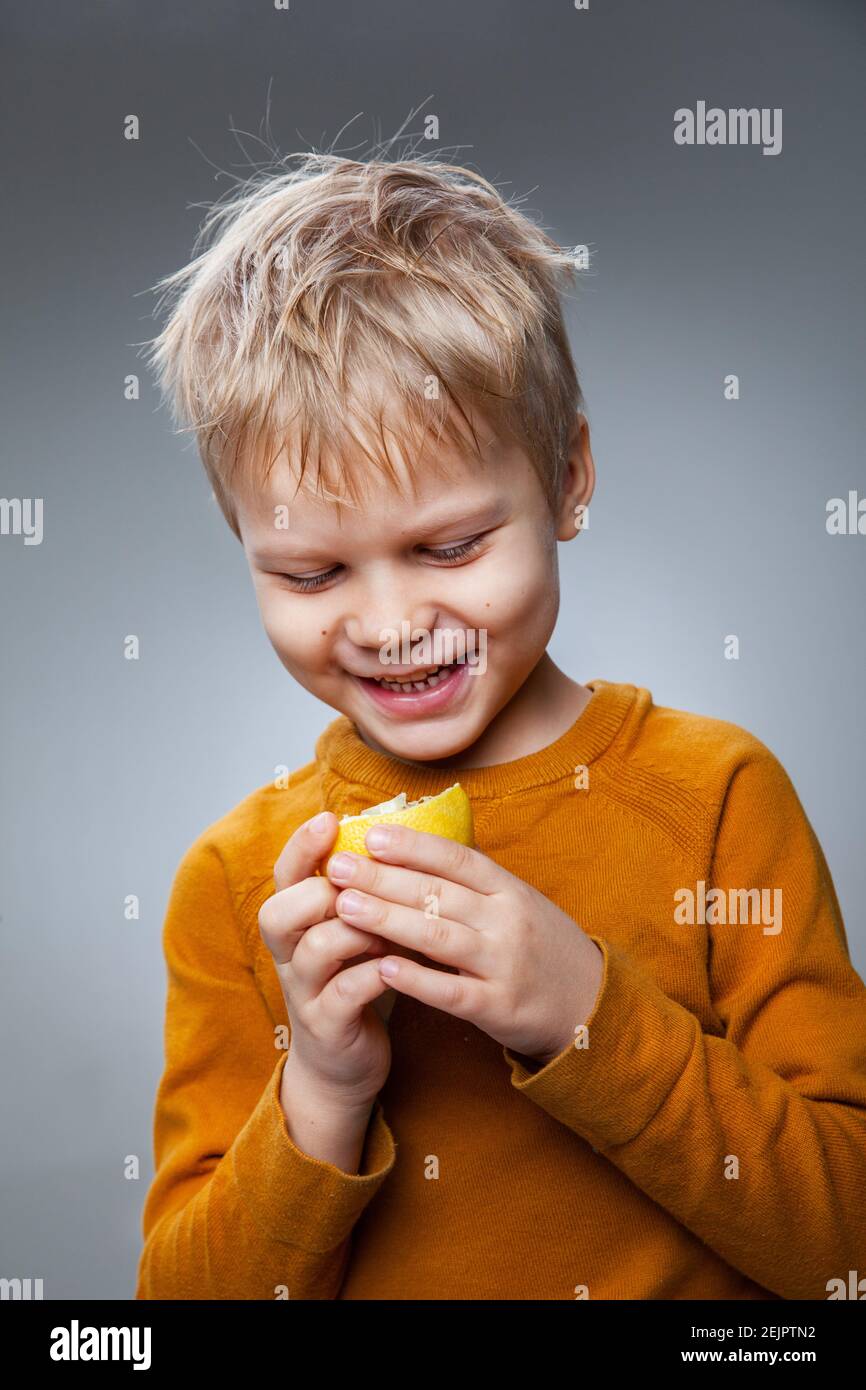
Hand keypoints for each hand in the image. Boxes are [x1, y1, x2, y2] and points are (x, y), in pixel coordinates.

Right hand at [257, 812, 394, 1108]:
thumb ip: (359, 895)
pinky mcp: (328, 1026)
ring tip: (388, 928)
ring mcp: (305, 992)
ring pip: (314, 948)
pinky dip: (374, 974)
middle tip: (356, 886)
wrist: (343, 1066)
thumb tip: (396, 837)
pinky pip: (345, 993)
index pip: (284, 877)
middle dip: (319, 891)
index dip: (301, 847)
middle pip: (278, 911)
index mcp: (296, 926)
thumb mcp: (351, 935)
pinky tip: (398, 966)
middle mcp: (289, 957)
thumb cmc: (355, 983)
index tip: (329, 819)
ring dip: (355, 930)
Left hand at [324, 824, 604, 1067]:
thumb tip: (412, 848)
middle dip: (382, 878)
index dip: (412, 846)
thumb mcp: (516, 903)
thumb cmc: (539, 946)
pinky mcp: (498, 1006)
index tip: (370, 835)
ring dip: (387, 919)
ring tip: (345, 906)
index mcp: (509, 890)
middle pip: (437, 893)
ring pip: (437, 937)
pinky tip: (381, 968)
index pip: (456, 859)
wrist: (590, 1004)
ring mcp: (504, 964)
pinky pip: (451, 991)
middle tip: (337, 867)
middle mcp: (508, 921)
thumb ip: (471, 882)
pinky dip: (416, 980)